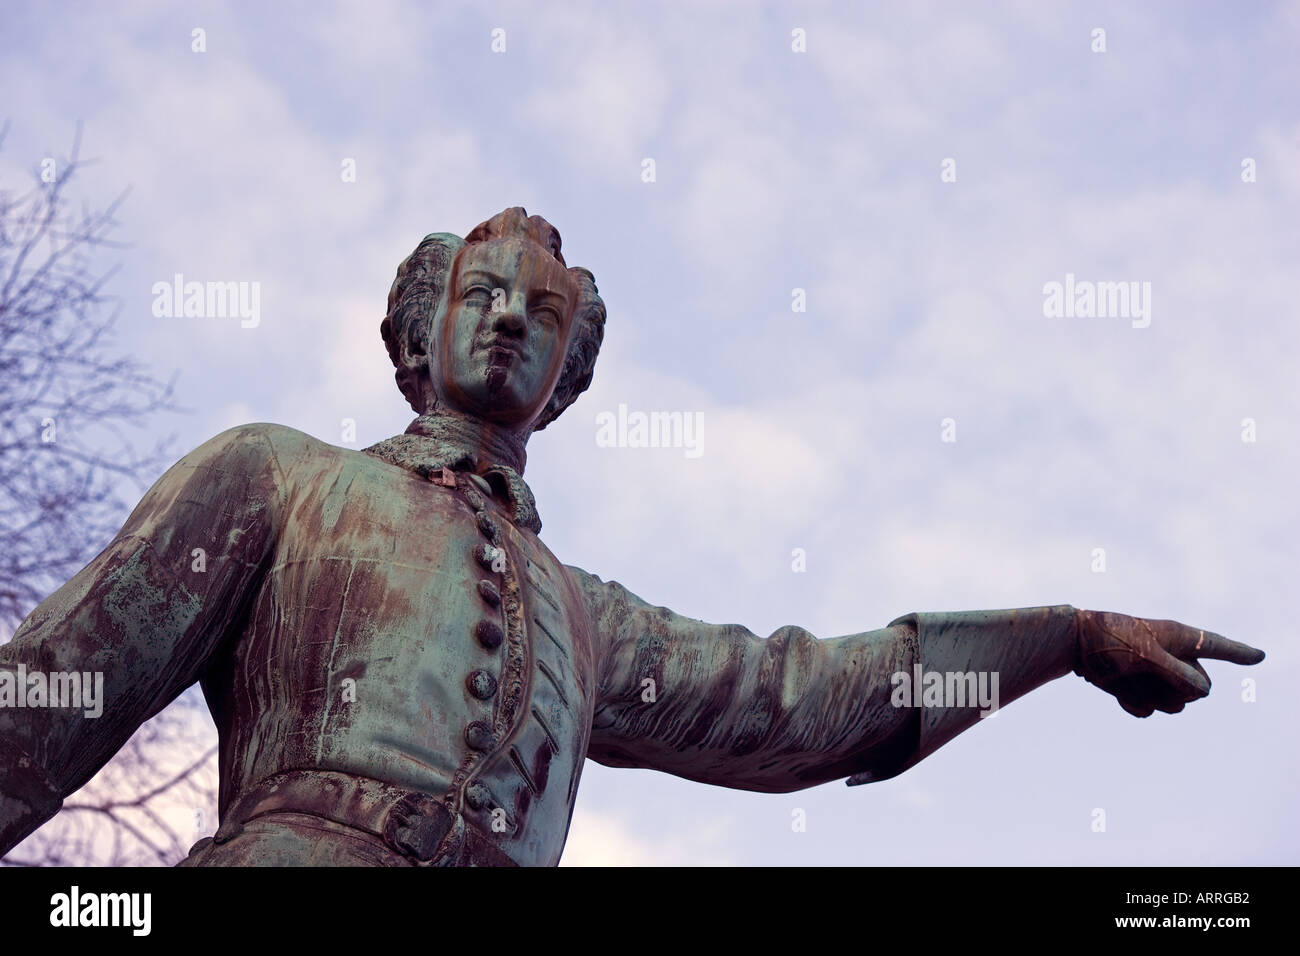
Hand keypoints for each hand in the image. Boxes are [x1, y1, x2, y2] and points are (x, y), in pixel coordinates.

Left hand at [1074, 610, 1263, 716]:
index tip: (1260, 656)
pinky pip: (1148, 711)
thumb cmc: (1110, 640)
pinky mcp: (1137, 689)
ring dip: (1153, 698)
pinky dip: (1134, 704)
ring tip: (1129, 677)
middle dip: (1176, 689)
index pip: (1217, 647)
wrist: (1074, 645)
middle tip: (1145, 669)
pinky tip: (1118, 689)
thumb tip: (1203, 692)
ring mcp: (1156, 675)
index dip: (1239, 653)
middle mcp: (1173, 657)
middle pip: (1198, 691)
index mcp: (1180, 638)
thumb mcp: (1146, 655)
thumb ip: (1178, 674)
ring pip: (1173, 705)